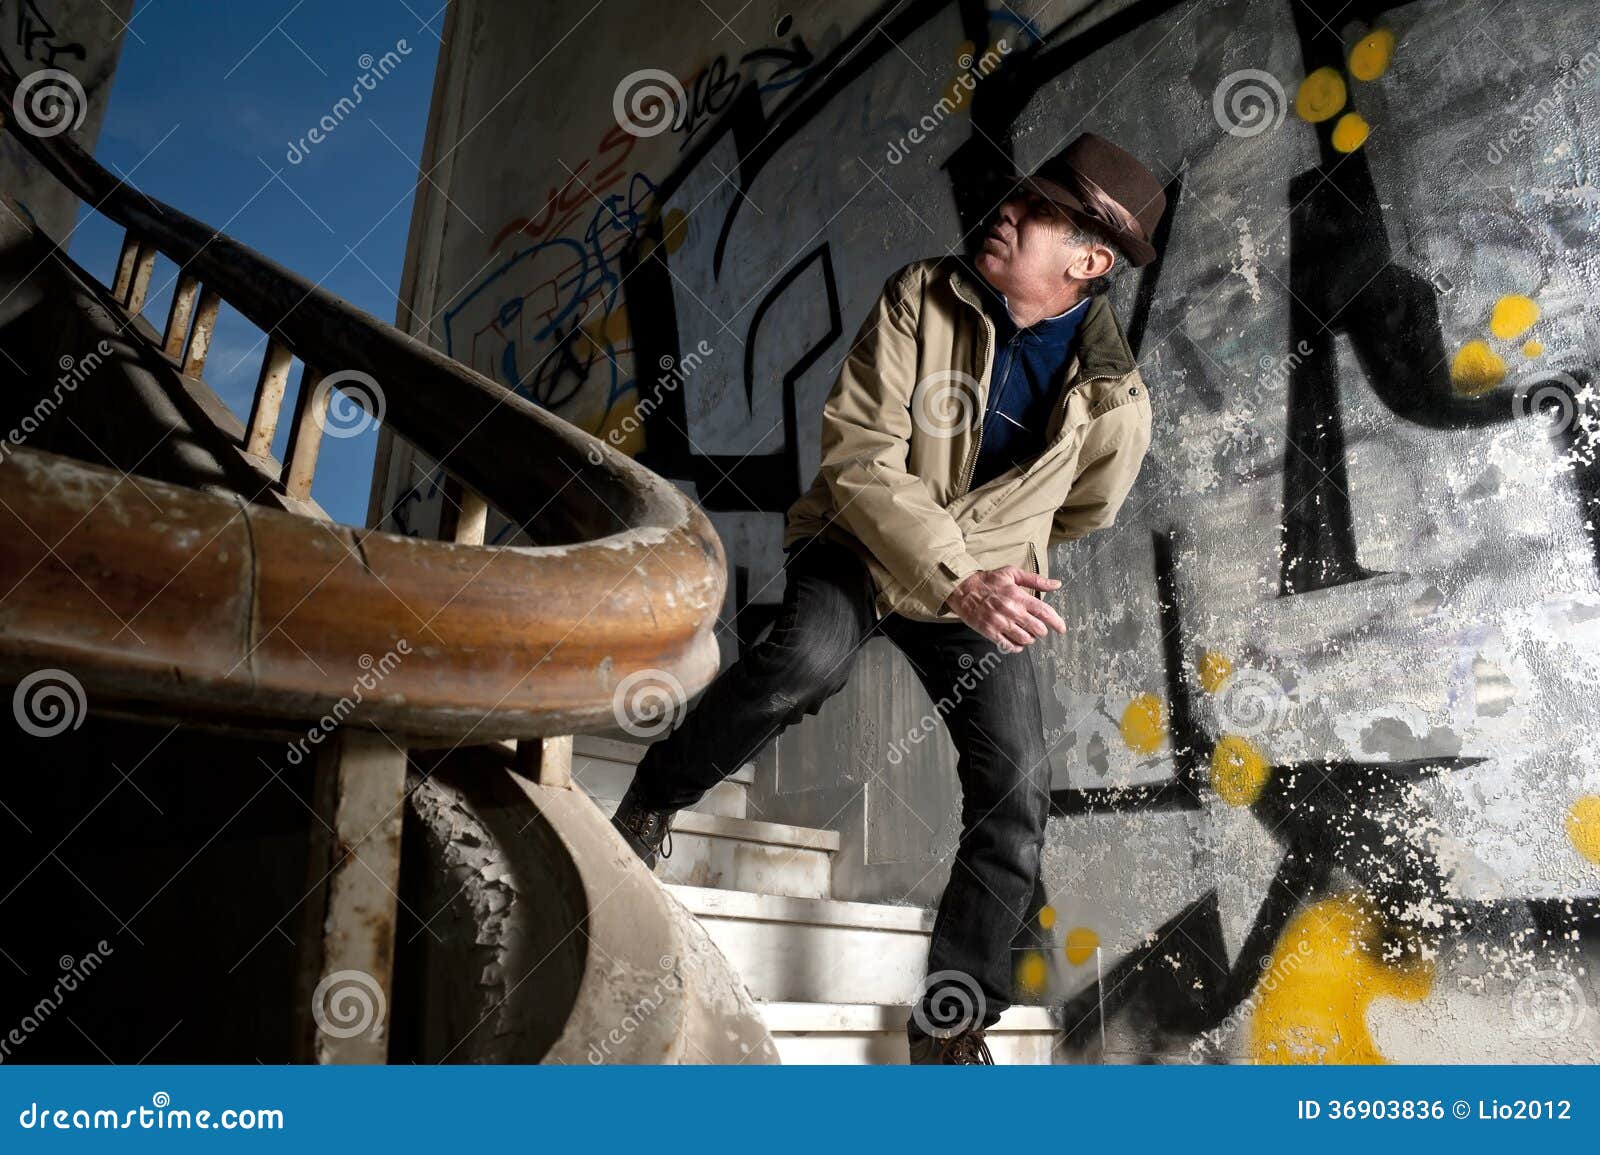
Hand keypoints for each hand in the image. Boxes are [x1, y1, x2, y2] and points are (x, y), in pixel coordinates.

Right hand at [945, 566, 1065, 652]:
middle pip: (1037, 629)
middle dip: (1042, 631)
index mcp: (1018, 596)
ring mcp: (1000, 623)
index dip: (1056, 622)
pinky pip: (1009, 646)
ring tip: (1028, 635)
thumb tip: (1056, 584)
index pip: (1044, 612)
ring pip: (1025, 639)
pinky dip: (1017, 647)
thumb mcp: (1012, 574)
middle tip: (1039, 630)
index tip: (1062, 628)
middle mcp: (1011, 611)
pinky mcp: (990, 632)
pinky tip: (1017, 643)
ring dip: (1030, 639)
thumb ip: (1035, 580)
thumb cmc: (988, 581)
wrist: (963, 589)